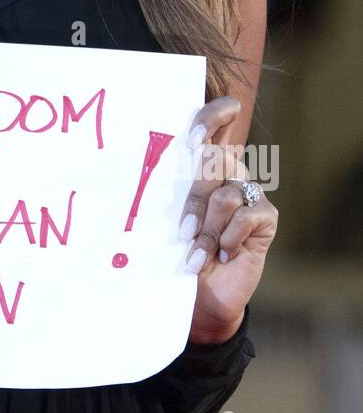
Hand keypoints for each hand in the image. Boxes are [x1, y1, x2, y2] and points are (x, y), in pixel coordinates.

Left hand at [179, 96, 277, 343]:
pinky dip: (228, 239)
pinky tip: (223, 255)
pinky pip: (245, 216)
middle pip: (216, 159)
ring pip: (225, 195)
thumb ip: (168, 193)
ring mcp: (250, 192)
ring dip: (206, 229)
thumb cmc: (178, 252)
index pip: (219, 118)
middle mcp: (230, 171)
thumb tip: (146, 175)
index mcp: (203, 163)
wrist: (202, 295)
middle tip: (182, 229)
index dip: (212, 116)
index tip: (194, 137)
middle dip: (194, 196)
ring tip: (196, 255)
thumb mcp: (167, 220)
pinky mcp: (265, 216)